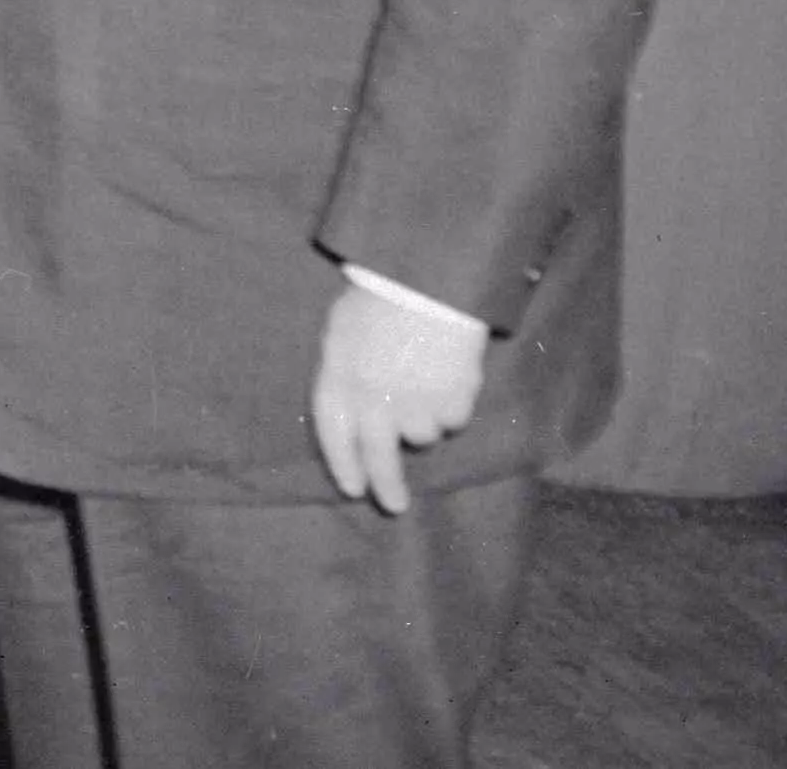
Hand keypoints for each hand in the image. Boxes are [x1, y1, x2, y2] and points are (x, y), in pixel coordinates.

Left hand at [308, 279, 488, 514]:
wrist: (427, 279)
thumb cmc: (381, 295)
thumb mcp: (342, 327)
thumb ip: (343, 368)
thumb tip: (349, 402)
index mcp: (338, 376)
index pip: (333, 434)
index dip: (343, 464)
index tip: (353, 489)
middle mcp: (372, 397)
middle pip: (378, 455)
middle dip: (386, 485)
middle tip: (395, 506)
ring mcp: (413, 400)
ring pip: (421, 436)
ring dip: (425, 421)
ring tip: (426, 380)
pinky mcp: (451, 399)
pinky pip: (452, 419)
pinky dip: (452, 406)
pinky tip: (448, 375)